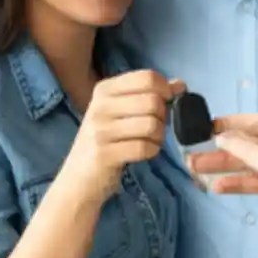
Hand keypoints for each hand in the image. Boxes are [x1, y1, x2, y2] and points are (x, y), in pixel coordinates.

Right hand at [62, 71, 182, 202]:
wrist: (77, 180)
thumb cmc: (105, 142)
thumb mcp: (121, 113)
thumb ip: (150, 95)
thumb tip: (180, 84)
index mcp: (104, 90)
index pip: (147, 77)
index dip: (166, 89)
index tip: (166, 103)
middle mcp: (100, 106)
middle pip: (153, 101)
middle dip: (163, 117)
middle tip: (155, 127)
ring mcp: (101, 130)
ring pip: (151, 124)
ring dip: (159, 136)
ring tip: (149, 141)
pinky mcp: (105, 154)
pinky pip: (144, 147)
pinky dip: (151, 151)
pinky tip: (143, 152)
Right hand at [202, 114, 257, 243]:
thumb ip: (244, 148)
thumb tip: (222, 137)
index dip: (233, 125)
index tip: (208, 128)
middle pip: (255, 146)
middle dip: (225, 153)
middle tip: (195, 156)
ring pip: (255, 165)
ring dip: (229, 169)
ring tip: (199, 171)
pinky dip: (242, 183)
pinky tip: (219, 186)